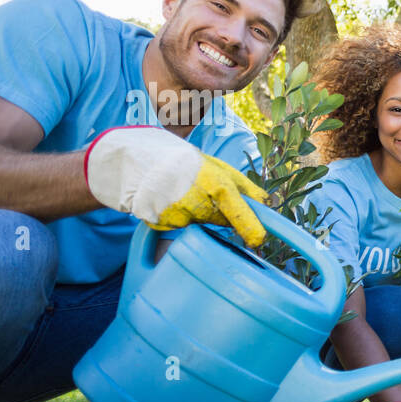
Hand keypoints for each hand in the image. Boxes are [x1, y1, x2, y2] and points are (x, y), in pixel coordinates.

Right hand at [85, 126, 266, 245]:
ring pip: (199, 224)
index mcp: (214, 182)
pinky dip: (179, 218)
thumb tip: (266, 204)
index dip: (250, 227)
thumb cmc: (182, 161)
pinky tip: (170, 200)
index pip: (237, 210)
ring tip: (183, 192)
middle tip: (205, 193)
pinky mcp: (160, 223)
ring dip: (198, 214)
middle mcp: (195, 199)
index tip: (258, 240)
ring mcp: (176, 213)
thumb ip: (243, 186)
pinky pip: (179, 227)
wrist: (134, 161)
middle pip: (220, 221)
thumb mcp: (216, 166)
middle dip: (220, 213)